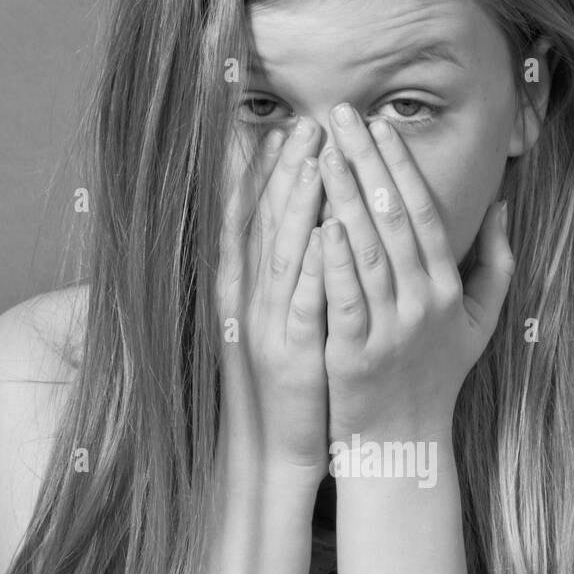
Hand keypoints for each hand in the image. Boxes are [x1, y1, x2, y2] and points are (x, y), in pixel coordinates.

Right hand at [216, 120, 329, 482]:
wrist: (274, 449)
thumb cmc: (288, 385)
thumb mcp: (281, 325)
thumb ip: (290, 279)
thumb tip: (308, 231)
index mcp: (250, 292)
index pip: (257, 222)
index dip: (270, 174)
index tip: (288, 131)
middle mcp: (251, 301)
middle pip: (265, 224)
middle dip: (284, 171)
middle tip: (304, 124)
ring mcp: (267, 325)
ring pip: (280, 252)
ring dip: (293, 203)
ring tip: (312, 157)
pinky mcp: (292, 353)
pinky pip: (302, 301)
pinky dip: (311, 265)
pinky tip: (324, 232)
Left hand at [313, 108, 514, 444]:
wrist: (404, 442)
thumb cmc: (436, 378)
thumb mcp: (479, 323)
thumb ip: (497, 263)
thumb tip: (502, 205)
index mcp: (448, 291)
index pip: (424, 215)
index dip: (403, 167)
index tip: (381, 125)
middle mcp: (423, 305)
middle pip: (394, 221)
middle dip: (366, 164)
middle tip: (340, 116)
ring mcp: (389, 330)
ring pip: (368, 251)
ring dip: (345, 197)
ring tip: (321, 153)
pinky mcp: (354, 354)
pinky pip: (345, 299)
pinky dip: (334, 261)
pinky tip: (319, 221)